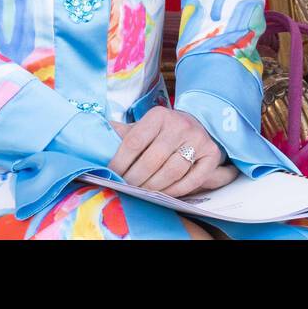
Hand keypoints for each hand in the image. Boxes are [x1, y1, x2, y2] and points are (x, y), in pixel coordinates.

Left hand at [107, 107, 238, 196]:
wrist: (197, 124)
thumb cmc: (162, 131)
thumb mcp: (143, 126)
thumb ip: (122, 133)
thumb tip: (96, 136)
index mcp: (159, 115)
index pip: (134, 141)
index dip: (120, 162)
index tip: (112, 174)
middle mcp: (180, 123)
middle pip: (153, 160)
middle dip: (135, 179)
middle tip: (127, 188)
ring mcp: (198, 138)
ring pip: (172, 171)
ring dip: (154, 187)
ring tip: (143, 192)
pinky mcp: (212, 154)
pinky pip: (193, 178)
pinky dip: (177, 190)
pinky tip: (164, 193)